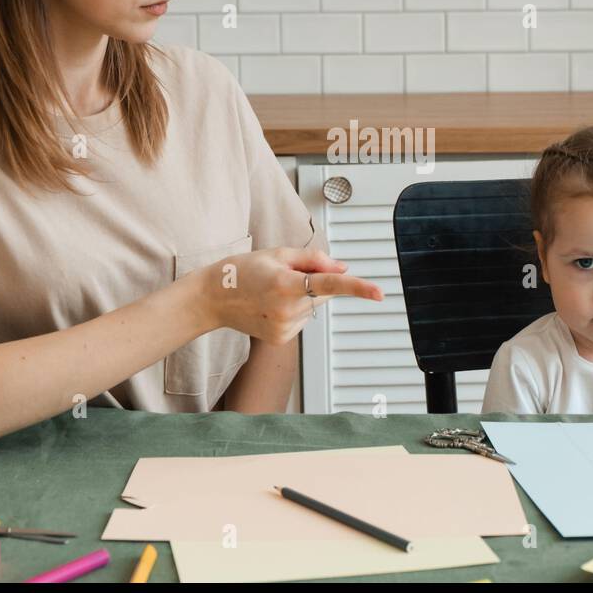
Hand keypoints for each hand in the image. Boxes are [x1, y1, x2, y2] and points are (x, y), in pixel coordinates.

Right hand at [198, 247, 383, 344]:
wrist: (213, 298)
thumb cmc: (244, 270)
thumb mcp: (277, 253)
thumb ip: (314, 259)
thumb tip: (343, 268)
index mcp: (285, 282)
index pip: (329, 284)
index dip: (357, 288)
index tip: (379, 293)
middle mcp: (287, 308)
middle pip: (323, 294)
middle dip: (314, 283)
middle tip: (284, 276)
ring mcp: (284, 327)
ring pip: (313, 308)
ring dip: (302, 298)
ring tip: (271, 293)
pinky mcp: (281, 339)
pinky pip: (302, 320)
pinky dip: (293, 311)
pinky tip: (270, 307)